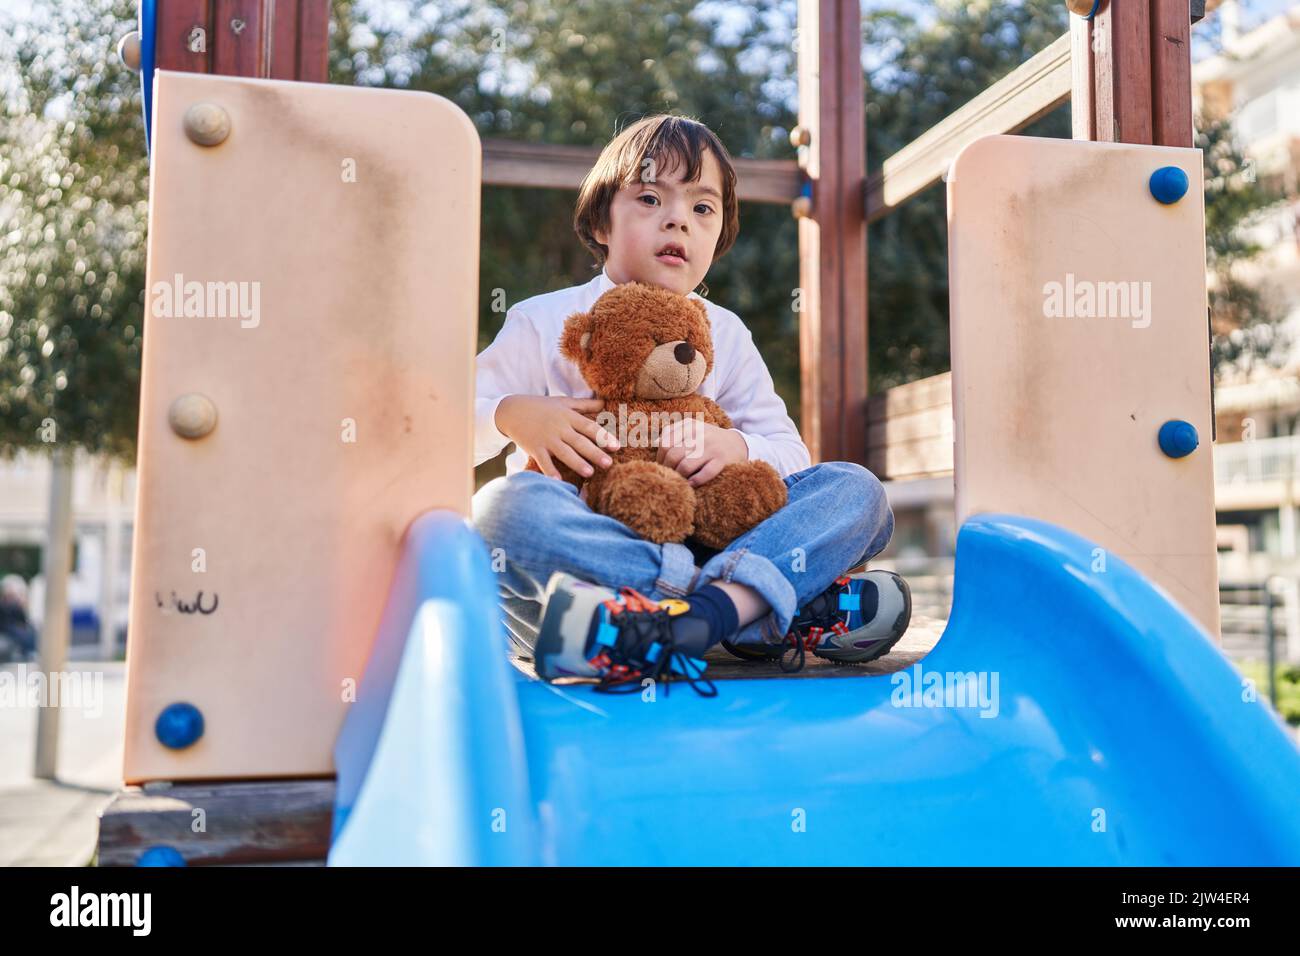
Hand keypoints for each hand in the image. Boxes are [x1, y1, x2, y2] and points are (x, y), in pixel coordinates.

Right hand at [495, 394, 619, 479]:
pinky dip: (550, 471)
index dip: (603, 437)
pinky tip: (559, 481)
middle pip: (580, 442)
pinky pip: (544, 461)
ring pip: (564, 452)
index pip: (589, 427)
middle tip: (608, 464)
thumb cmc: (541, 407)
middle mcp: (559, 428)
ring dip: (577, 463)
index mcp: (568, 416)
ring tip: (590, 473)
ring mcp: (546, 439)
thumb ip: (584, 404)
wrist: (512, 410)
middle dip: (594, 453)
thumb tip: (605, 403)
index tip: (616, 446)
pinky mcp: (534, 448)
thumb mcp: (563, 402)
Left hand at [656, 419, 747, 486]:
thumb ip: (673, 432)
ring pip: (685, 466)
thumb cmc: (708, 439)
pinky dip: (695, 481)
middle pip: (673, 456)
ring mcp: (711, 447)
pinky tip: (692, 484)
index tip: (663, 466)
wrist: (738, 443)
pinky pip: (704, 474)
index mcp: (689, 425)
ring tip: (681, 480)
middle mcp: (700, 434)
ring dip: (680, 477)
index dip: (660, 458)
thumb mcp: (692, 429)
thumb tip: (655, 442)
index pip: (665, 443)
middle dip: (669, 469)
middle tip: (671, 476)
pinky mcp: (722, 459)